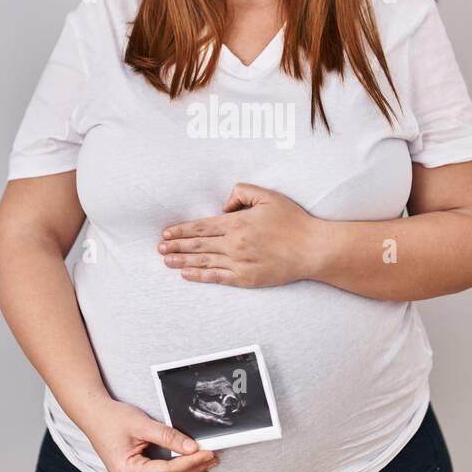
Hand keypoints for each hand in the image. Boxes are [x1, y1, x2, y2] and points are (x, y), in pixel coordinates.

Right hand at [83, 398, 218, 471]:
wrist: (93, 415)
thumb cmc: (110, 419)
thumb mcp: (141, 425)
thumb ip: (167, 436)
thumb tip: (190, 446)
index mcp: (127, 471)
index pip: (167, 469)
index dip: (190, 462)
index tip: (207, 453)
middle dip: (192, 467)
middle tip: (213, 458)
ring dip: (187, 471)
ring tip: (207, 464)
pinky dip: (176, 470)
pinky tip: (190, 468)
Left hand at [157, 182, 322, 287]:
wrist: (312, 249)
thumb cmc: (292, 221)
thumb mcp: (267, 196)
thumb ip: (242, 193)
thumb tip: (224, 205)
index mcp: (237, 223)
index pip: (201, 227)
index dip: (182, 230)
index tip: (167, 233)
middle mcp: (234, 244)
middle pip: (198, 245)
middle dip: (176, 246)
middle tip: (159, 248)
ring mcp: (240, 263)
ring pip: (204, 261)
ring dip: (182, 261)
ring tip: (166, 261)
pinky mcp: (247, 278)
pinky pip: (217, 277)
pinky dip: (200, 276)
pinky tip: (186, 274)